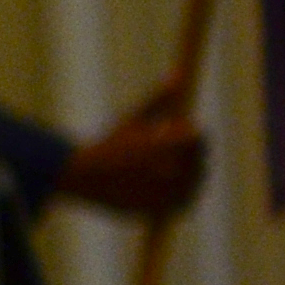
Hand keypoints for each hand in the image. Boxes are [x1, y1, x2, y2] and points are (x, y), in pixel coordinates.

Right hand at [56, 102, 207, 220]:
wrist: (83, 176)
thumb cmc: (108, 144)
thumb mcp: (133, 118)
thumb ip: (160, 99)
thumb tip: (177, 74)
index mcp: (174, 143)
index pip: (199, 136)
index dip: (189, 134)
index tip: (174, 134)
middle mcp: (177, 168)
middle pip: (200, 160)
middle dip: (189, 156)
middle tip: (165, 154)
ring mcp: (171, 192)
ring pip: (194, 183)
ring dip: (186, 176)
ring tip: (161, 170)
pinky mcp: (165, 210)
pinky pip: (184, 202)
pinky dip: (180, 196)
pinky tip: (163, 188)